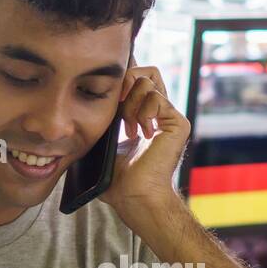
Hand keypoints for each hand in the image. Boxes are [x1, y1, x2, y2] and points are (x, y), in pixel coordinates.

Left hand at [100, 58, 190, 225]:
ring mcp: (170, 117)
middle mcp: (159, 114)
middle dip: (125, 84)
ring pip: (148, 80)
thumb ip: (104, 115)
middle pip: (145, 72)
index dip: (123, 77)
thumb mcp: (104, 138)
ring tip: (130, 128)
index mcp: (144, 116)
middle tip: (119, 110)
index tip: (109, 89)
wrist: (133, 194)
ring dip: (131, 102)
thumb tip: (87, 92)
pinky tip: (142, 133)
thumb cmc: (116, 177)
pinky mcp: (178, 123)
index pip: (137, 80)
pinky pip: (156, 97)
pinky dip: (143, 111)